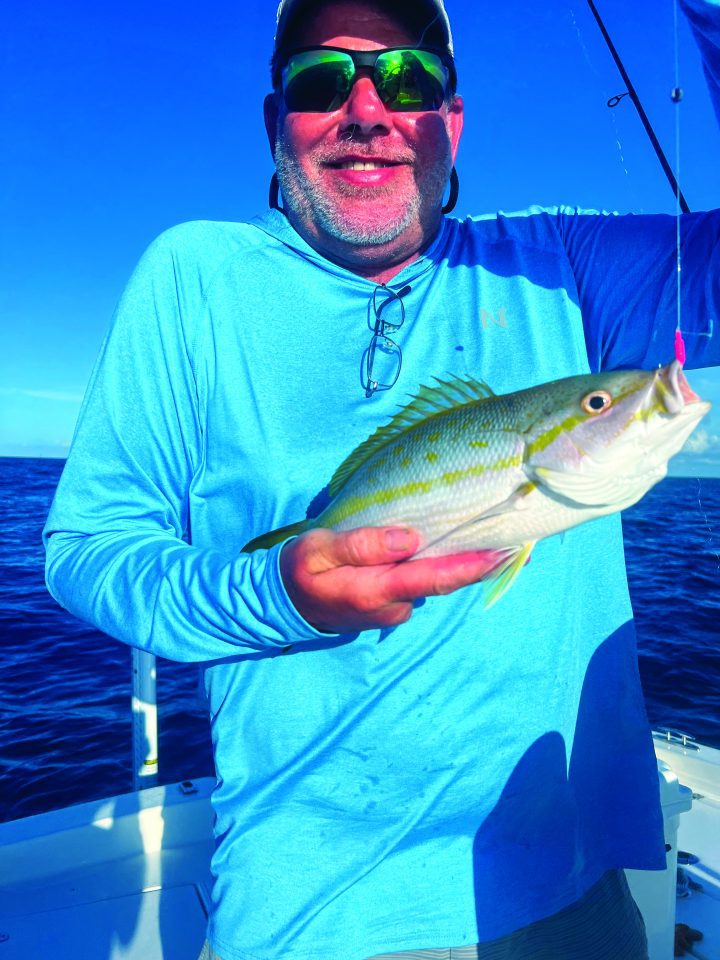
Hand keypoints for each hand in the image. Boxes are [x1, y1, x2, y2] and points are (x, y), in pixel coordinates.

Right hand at [279, 526, 507, 633]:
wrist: (285, 604)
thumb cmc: (301, 570)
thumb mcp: (319, 549)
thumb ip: (362, 544)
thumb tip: (409, 538)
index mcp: (378, 590)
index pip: (436, 577)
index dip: (474, 566)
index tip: (506, 551)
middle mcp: (395, 606)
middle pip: (445, 581)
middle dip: (481, 564)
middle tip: (519, 542)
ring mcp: (396, 609)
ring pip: (434, 582)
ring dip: (461, 563)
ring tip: (491, 535)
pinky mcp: (393, 605)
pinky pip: (422, 583)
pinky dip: (439, 566)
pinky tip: (452, 546)